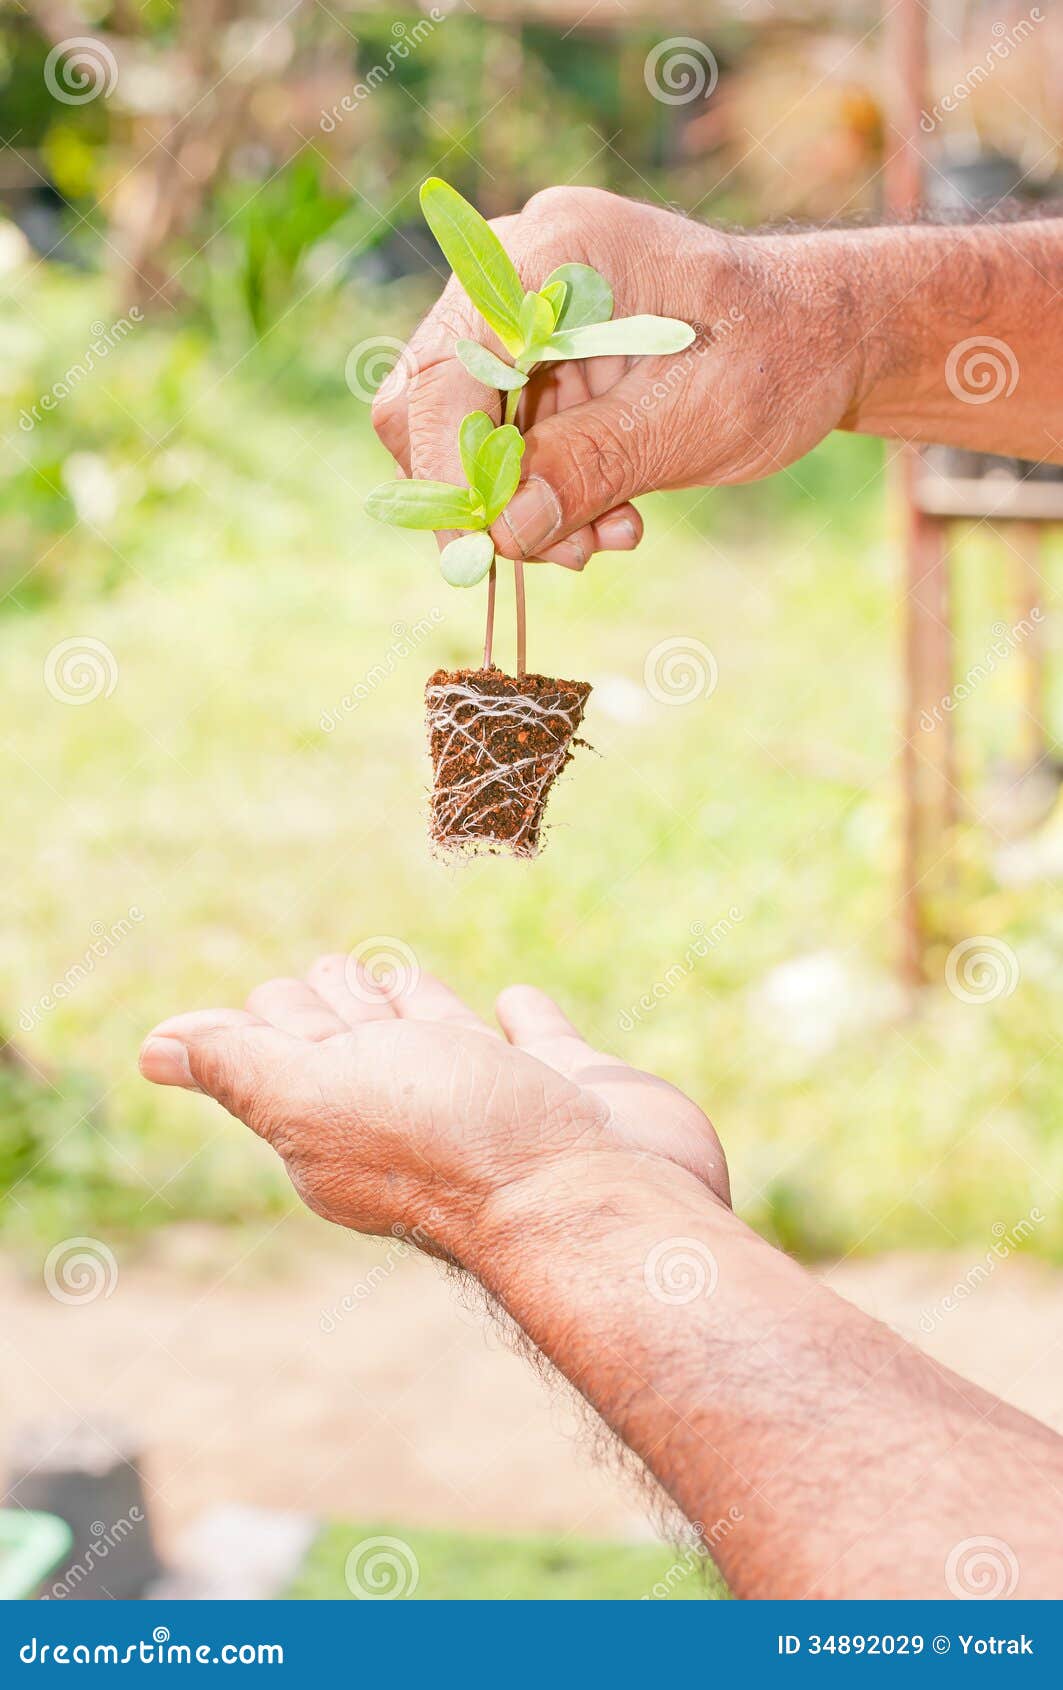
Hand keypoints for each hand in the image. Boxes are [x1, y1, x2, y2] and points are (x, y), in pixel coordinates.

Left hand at [139, 952, 728, 1262]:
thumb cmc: (457, 1146)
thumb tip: (152, 1048)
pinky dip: (524, 1018)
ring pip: (443, 1040)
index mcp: (342, 1116)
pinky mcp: (574, 1085)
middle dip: (340, 1005)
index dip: (277, 1016)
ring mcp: (499, 1098)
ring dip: (418, 1007)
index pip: (293, 1050)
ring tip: (397, 977)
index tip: (272, 992)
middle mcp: (418, 1107)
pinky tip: (518, 1003)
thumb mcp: (318, 1100)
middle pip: (364, 1043)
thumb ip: (241, 1066)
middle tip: (323, 974)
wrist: (601, 1202)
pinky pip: (538, 1038)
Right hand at [373, 186, 863, 569]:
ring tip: (608, 536)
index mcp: (555, 252)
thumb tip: (503, 531)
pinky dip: (542, 497)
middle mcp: (516, 270)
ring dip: (521, 507)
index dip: (448, 467)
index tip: (480, 553)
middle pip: (430, 401)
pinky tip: (611, 517)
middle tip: (563, 551)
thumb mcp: (701, 417)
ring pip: (459, 436)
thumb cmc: (783, 353)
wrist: (824, 337)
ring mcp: (517, 315)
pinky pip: (498, 445)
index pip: (449, 364)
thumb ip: (596, 465)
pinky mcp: (531, 362)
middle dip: (485, 495)